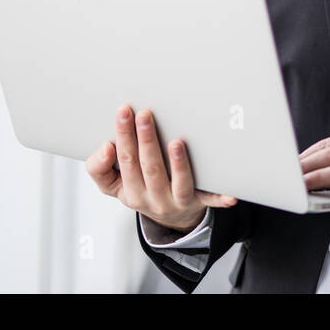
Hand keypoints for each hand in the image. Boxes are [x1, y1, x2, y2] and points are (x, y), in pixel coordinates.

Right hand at [85, 104, 236, 232]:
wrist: (169, 218)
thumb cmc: (140, 188)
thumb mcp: (113, 184)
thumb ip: (99, 167)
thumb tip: (106, 148)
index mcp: (131, 191)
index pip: (125, 160)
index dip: (123, 136)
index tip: (123, 111)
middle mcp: (154, 198)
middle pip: (150, 168)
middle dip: (146, 141)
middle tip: (145, 114)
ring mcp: (178, 201)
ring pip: (180, 183)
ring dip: (178, 164)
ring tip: (177, 143)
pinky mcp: (200, 202)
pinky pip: (211, 200)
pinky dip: (220, 197)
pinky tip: (230, 193)